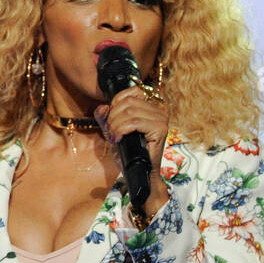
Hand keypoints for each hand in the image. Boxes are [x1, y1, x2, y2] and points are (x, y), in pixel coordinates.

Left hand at [94, 85, 168, 210]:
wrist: (137, 171)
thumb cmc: (128, 151)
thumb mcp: (112, 130)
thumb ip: (105, 117)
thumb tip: (102, 107)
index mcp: (151, 106)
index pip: (132, 91)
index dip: (116, 103)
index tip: (111, 119)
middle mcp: (159, 109)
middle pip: (128, 101)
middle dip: (112, 117)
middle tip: (111, 132)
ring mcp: (162, 118)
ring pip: (129, 112)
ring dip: (115, 125)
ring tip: (114, 137)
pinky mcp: (160, 129)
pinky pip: (134, 122)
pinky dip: (121, 130)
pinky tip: (118, 139)